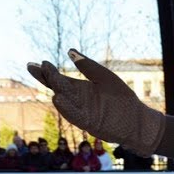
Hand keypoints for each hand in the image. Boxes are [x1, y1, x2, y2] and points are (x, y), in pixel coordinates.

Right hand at [27, 49, 166, 156]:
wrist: (136, 120)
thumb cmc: (121, 99)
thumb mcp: (104, 77)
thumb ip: (88, 66)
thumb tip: (70, 51)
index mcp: (79, 89)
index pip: (57, 79)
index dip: (46, 72)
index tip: (36, 63)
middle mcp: (77, 100)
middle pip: (58, 88)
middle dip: (47, 78)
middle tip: (39, 67)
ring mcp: (82, 112)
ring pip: (65, 102)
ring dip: (56, 91)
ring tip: (48, 79)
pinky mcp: (89, 123)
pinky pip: (75, 116)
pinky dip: (67, 108)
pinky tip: (58, 99)